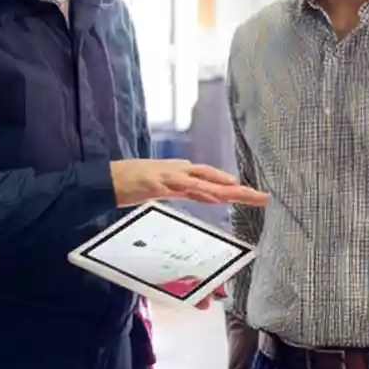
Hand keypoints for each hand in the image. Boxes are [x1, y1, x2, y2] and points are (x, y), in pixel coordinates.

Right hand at [110, 159, 268, 207]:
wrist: (106, 179)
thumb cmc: (130, 183)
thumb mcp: (160, 189)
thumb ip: (180, 190)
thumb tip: (200, 194)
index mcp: (180, 174)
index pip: (212, 180)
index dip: (232, 187)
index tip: (253, 195)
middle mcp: (179, 171)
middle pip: (214, 179)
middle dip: (239, 189)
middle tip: (262, 197)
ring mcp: (168, 176)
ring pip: (203, 182)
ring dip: (225, 189)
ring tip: (245, 194)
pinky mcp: (157, 183)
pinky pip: (182, 188)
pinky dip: (199, 190)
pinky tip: (212, 195)